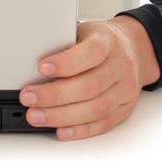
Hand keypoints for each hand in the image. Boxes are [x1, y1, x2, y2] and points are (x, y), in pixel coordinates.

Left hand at [19, 16, 159, 140]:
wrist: (132, 49)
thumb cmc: (101, 40)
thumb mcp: (83, 31)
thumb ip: (65, 44)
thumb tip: (31, 63)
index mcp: (108, 41)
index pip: (91, 52)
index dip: (66, 62)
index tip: (42, 67)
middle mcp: (120, 65)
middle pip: (89, 85)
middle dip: (54, 95)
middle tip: (28, 97)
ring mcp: (125, 89)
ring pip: (96, 108)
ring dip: (62, 116)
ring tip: (37, 115)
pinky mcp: (125, 108)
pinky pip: (103, 124)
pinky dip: (80, 130)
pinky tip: (60, 129)